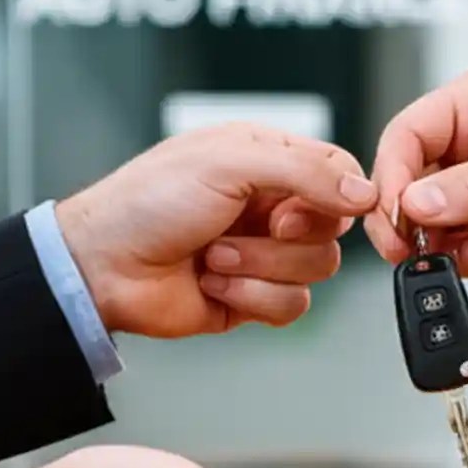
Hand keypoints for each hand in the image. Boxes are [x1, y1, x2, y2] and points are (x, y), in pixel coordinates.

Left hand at [57, 124, 377, 337]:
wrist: (102, 267)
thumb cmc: (147, 203)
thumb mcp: (228, 163)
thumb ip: (305, 172)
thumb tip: (364, 193)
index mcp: (267, 161)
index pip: (338, 174)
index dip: (334, 196)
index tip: (295, 206)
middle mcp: (271, 206)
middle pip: (333, 228)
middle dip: (285, 236)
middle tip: (245, 228)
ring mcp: (264, 254)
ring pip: (316, 270)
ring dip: (260, 267)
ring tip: (213, 257)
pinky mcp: (254, 298)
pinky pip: (292, 306)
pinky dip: (251, 297)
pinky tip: (213, 284)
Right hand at [364, 68, 467, 302]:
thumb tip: (415, 201)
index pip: (408, 133)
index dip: (392, 174)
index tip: (395, 210)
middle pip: (404, 181)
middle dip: (402, 216)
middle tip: (408, 245)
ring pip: (421, 222)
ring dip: (431, 244)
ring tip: (462, 252)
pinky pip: (448, 252)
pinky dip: (454, 262)